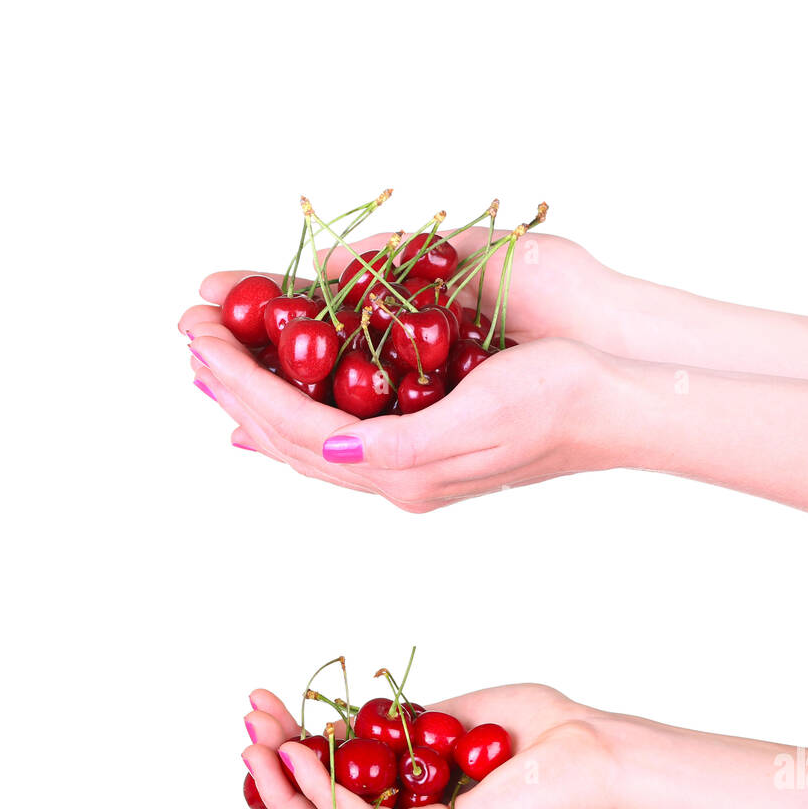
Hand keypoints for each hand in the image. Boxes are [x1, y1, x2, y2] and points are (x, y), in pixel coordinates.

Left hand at [189, 325, 619, 509]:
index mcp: (405, 473)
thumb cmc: (560, 403)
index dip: (241, 385)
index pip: (297, 431)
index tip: (197, 337)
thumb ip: (403, 448)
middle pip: (291, 436)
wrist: (618, 402)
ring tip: (214, 362)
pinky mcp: (427, 434)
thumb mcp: (482, 421)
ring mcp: (410, 456)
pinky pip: (341, 427)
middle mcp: (397, 473)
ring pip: (310, 433)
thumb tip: (334, 455)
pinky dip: (297, 410)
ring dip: (257, 395)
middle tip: (188, 334)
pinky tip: (277, 402)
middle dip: (233, 385)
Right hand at [241, 684, 617, 808]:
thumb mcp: (448, 718)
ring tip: (252, 738)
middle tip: (246, 723)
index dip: (293, 759)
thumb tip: (341, 723)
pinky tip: (296, 753)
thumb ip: (396, 727)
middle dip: (274, 771)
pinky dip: (320, 790)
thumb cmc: (536, 731)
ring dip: (282, 783)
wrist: (593, 748)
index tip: (267, 712)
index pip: (335, 797)